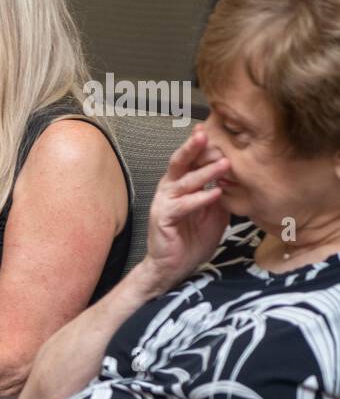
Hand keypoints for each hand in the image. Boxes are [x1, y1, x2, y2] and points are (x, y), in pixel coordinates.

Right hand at [136, 124, 229, 293]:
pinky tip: (215, 194)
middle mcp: (169, 190)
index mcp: (181, 185)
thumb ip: (221, 193)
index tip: (219, 132)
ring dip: (204, 172)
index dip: (203, 147)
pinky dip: (199, 199)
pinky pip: (182, 205)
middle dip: (192, 147)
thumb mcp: (214, 212)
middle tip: (206, 133)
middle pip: (179, 162)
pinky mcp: (162, 218)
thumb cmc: (192, 239)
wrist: (174, 266)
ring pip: (183, 182)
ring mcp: (164, 203)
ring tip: (224, 163)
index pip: (191, 160)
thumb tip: (237, 176)